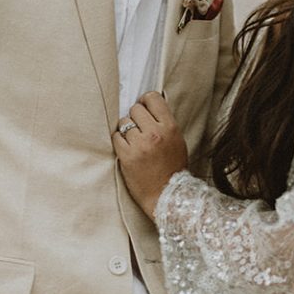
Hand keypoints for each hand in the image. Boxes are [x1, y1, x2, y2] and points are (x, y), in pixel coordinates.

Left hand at [113, 91, 188, 217]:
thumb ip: (164, 122)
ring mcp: (140, 145)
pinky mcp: (126, 156)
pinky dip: (119, 142)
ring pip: (123, 123)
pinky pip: (116, 137)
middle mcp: (155, 133)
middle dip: (135, 117)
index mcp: (170, 127)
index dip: (145, 101)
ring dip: (126, 130)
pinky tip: (127, 149)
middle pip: (135, 109)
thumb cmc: (172, 168)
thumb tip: (149, 104)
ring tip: (134, 142)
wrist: (166, 195)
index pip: (152, 98)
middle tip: (139, 129)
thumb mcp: (177, 140)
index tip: (143, 107)